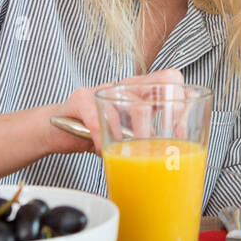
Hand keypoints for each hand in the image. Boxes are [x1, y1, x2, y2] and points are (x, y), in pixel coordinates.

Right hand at [46, 69, 184, 154]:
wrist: (56, 129)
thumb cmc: (96, 131)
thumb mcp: (127, 134)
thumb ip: (148, 138)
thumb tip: (174, 159)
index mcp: (141, 91)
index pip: (172, 81)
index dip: (183, 101)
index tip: (182, 131)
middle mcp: (126, 86)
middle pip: (162, 82)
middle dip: (170, 113)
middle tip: (164, 141)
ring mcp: (104, 89)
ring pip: (134, 104)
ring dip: (140, 134)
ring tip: (136, 153)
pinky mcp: (82, 99)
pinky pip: (98, 118)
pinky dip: (103, 139)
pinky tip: (103, 150)